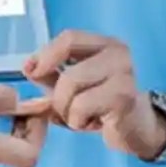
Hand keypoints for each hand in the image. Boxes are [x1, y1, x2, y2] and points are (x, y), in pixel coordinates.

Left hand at [25, 30, 165, 158]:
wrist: (137, 129)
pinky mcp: (124, 98)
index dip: (46, 54)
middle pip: (68, 70)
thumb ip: (50, 73)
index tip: (30, 71)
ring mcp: (124, 75)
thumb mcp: (73, 85)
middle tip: (64, 110)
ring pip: (72, 86)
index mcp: (104, 43)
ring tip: (81, 116)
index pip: (69, 37)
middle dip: (57, 97)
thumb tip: (28, 67)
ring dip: (67, 110)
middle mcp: (118, 53)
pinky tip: (94, 122)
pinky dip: (78, 121)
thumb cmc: (102, 104)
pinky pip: (81, 107)